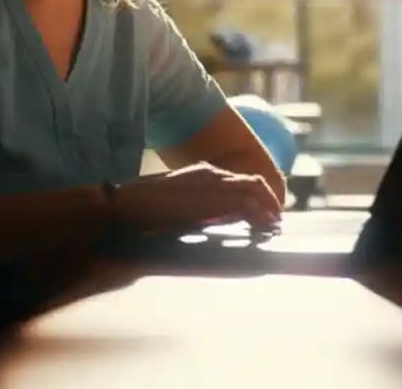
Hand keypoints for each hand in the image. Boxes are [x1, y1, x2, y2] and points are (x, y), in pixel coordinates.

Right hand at [110, 162, 281, 233]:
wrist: (126, 207)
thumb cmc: (145, 211)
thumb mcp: (178, 208)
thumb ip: (198, 210)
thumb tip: (214, 222)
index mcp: (203, 174)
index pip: (239, 182)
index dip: (257, 197)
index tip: (264, 214)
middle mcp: (212, 174)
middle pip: (253, 183)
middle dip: (269, 202)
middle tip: (275, 222)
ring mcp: (214, 183)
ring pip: (255, 190)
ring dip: (268, 209)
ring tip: (274, 227)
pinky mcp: (214, 198)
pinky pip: (248, 203)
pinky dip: (260, 215)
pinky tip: (264, 228)